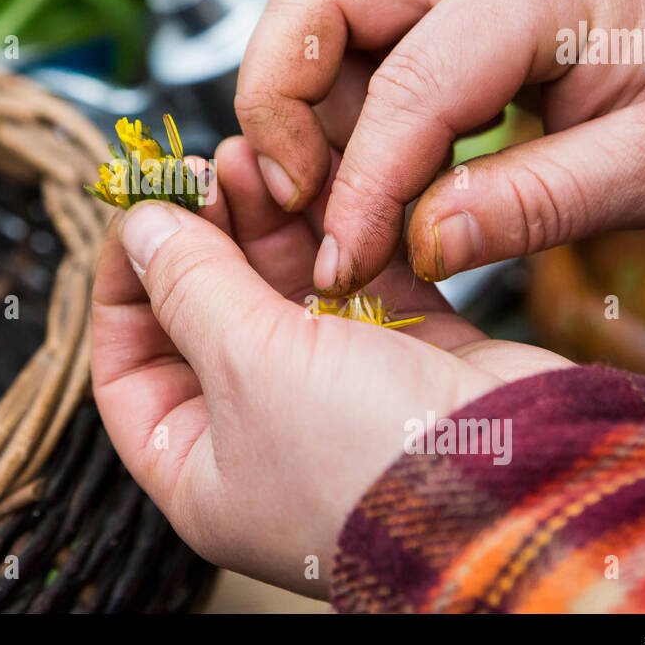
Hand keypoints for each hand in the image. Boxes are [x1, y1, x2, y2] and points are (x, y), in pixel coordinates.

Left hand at [90, 137, 570, 595]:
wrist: (522, 486)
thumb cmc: (371, 465)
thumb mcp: (247, 363)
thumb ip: (189, 283)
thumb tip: (142, 229)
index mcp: (200, 468)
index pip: (125, 369)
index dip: (122, 288)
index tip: (136, 217)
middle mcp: (260, 435)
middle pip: (204, 317)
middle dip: (201, 238)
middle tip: (204, 171)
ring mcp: (333, 396)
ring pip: (279, 291)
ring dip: (264, 224)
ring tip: (256, 159)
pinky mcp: (401, 357)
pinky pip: (351, 283)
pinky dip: (334, 235)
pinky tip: (320, 184)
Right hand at [234, 0, 644, 295]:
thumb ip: (534, 205)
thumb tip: (418, 245)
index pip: (409, 87)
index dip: (359, 187)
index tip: (342, 262)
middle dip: (278, 98)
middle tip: (297, 193)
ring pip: (319, 8)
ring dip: (305, 103)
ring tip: (347, 191)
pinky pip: (354, 34)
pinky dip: (339, 102)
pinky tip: (380, 166)